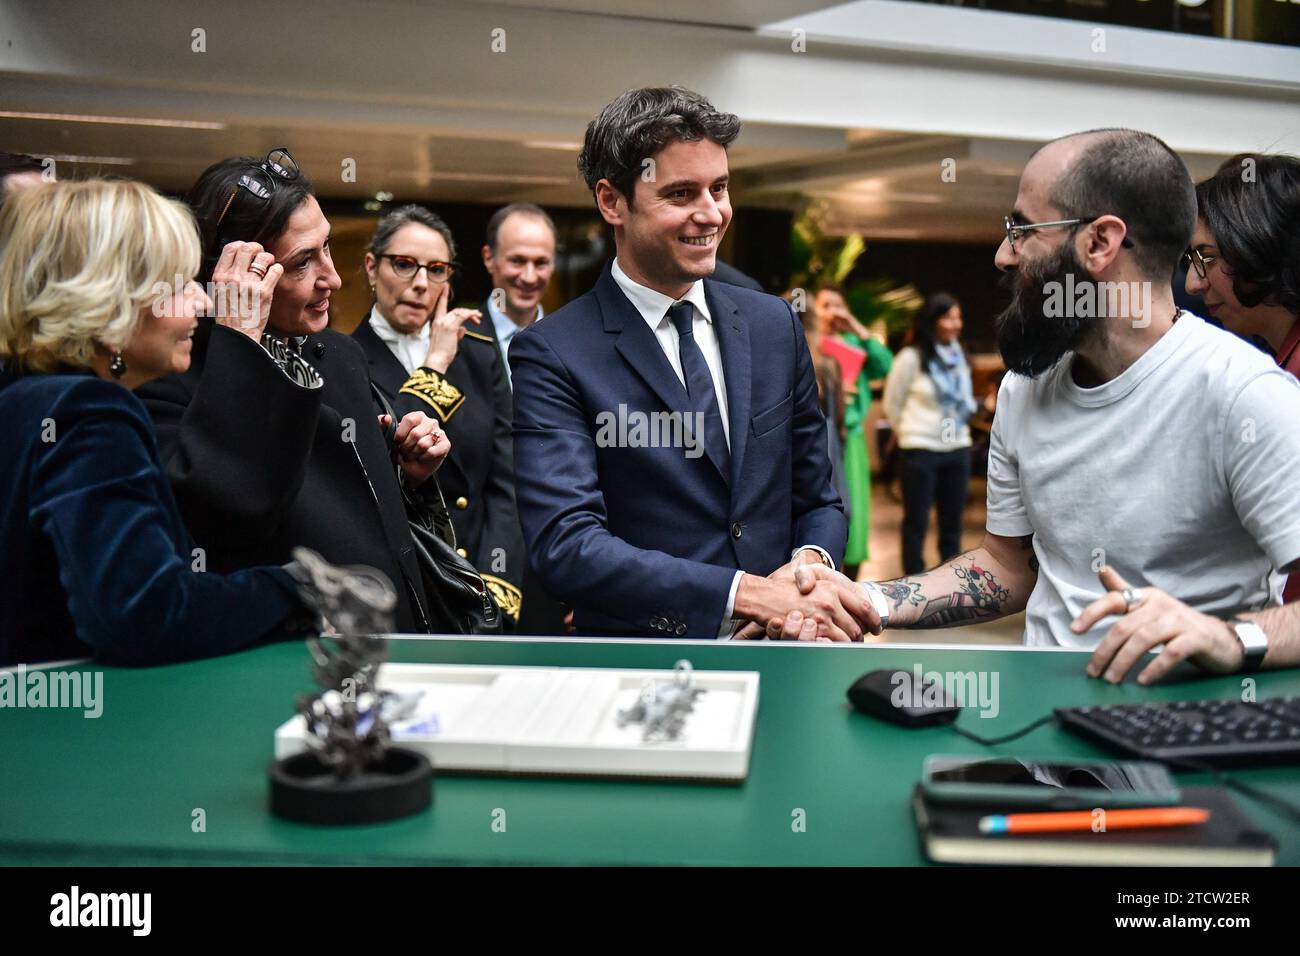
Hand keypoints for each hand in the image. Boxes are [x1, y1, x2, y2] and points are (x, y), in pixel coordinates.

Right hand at [210, 241, 281, 340]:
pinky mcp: (263, 292)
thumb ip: (224, 277)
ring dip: (268, 258)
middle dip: (257, 248)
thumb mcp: (217, 293)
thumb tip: (233, 262)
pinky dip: (277, 269)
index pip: (231, 248)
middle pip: (247, 248)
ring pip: (263, 257)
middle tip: (261, 254)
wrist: (237, 334)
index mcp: (220, 276)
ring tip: (269, 264)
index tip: (247, 249)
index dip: (242, 245)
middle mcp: (233, 278)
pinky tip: (275, 273)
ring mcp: (249, 284)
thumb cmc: (228, 317)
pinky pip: (275, 270)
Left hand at [379, 411, 450, 485]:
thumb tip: (385, 418)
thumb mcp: (390, 438)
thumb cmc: (402, 450)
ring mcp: (440, 433)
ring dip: (414, 453)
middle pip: (416, 434)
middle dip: (407, 447)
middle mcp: (430, 422)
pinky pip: (433, 451)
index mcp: (417, 416)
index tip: (397, 442)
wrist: (412, 468)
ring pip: (424, 444)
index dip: (401, 434)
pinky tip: (422, 458)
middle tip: (404, 452)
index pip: (410, 420)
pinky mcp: (445, 445)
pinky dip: (424, 458)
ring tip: (412, 455)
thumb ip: (384, 426)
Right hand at [424, 283, 482, 373]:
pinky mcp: (451, 326)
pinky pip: (463, 316)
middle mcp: (439, 320)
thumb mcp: (448, 340)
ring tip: (478, 319)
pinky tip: (476, 317)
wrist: (436, 359)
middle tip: (478, 317)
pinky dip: (470, 315)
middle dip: (468, 312)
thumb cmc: (441, 353)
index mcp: (436, 322)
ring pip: (460, 312)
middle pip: (456, 310)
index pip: (441, 306)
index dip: (444, 295)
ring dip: (471, 314)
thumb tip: (464, 329)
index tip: (446, 286)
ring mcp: (444, 322)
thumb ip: (456, 333)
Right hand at [733, 564, 878, 641]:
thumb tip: (850, 600)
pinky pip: (832, 645)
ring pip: (846, 638)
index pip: (864, 606)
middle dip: (859, 636)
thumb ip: (831, 589)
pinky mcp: (813, 630)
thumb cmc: (785, 588)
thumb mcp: (812, 579)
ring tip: (846, 648)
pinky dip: (835, 649)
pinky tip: (832, 648)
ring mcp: (822, 617)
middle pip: (856, 626)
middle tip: (858, 641)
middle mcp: (831, 602)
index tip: (876, 627)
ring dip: (848, 645)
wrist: (764, 596)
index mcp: (833, 588)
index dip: (873, 619)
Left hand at [1074, 566, 1244, 684]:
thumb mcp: (1150, 607)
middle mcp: (1162, 605)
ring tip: (1112, 679)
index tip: (1074, 630)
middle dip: (1105, 652)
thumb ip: (1125, 593)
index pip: (1114, 600)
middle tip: (1094, 672)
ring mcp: (1180, 621)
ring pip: (1143, 641)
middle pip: (1125, 628)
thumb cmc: (1179, 625)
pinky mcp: (1197, 638)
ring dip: (1124, 662)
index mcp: (1147, 597)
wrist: (1224, 638)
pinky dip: (1155, 668)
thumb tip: (1102, 570)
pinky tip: (1143, 680)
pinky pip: (1171, 654)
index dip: (1092, 613)